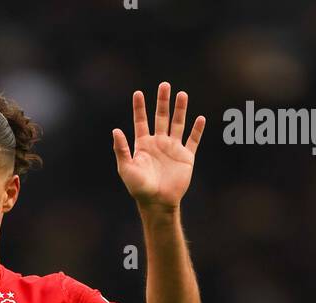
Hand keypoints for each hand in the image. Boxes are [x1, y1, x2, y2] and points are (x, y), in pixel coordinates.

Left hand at [113, 83, 203, 209]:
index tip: (138, 93)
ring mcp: (173, 149)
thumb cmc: (139, 188)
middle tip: (165, 85)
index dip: (139, 108)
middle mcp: (159, 143)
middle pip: (161, 117)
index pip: (141, 121)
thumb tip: (115, 130)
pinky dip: (197, 130)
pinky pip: (193, 140)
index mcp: (143, 145)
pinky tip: (200, 118)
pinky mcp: (186, 157)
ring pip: (177, 124)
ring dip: (180, 110)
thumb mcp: (126, 169)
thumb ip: (121, 149)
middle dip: (163, 101)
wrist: (158, 203)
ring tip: (182, 94)